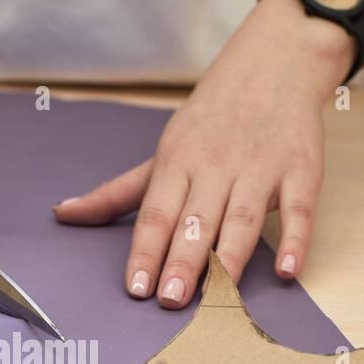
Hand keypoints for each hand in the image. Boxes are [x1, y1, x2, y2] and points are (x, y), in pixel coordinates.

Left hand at [54, 0, 353, 305]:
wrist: (275, 63)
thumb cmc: (211, 120)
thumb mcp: (161, 152)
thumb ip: (116, 193)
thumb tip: (62, 214)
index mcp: (178, 163)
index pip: (156, 213)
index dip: (145, 251)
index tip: (135, 288)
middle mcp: (216, 167)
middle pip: (197, 220)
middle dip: (182, 260)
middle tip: (169, 301)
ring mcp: (261, 169)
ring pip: (243, 219)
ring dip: (230, 258)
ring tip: (217, 296)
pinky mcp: (301, 171)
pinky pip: (299, 210)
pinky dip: (295, 241)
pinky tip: (286, 272)